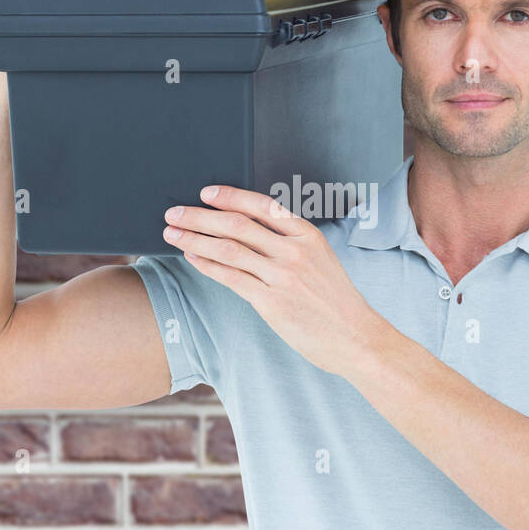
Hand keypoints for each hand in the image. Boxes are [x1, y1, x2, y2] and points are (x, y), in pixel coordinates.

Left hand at [162, 186, 387, 377]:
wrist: (356, 337)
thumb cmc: (336, 300)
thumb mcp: (321, 259)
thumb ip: (290, 242)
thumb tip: (250, 229)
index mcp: (307, 235)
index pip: (262, 205)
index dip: (230, 196)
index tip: (206, 193)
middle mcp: (294, 251)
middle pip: (237, 224)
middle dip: (200, 216)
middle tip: (174, 211)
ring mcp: (282, 276)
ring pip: (228, 249)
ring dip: (195, 238)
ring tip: (172, 233)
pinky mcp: (271, 302)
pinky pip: (230, 278)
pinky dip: (206, 264)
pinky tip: (192, 257)